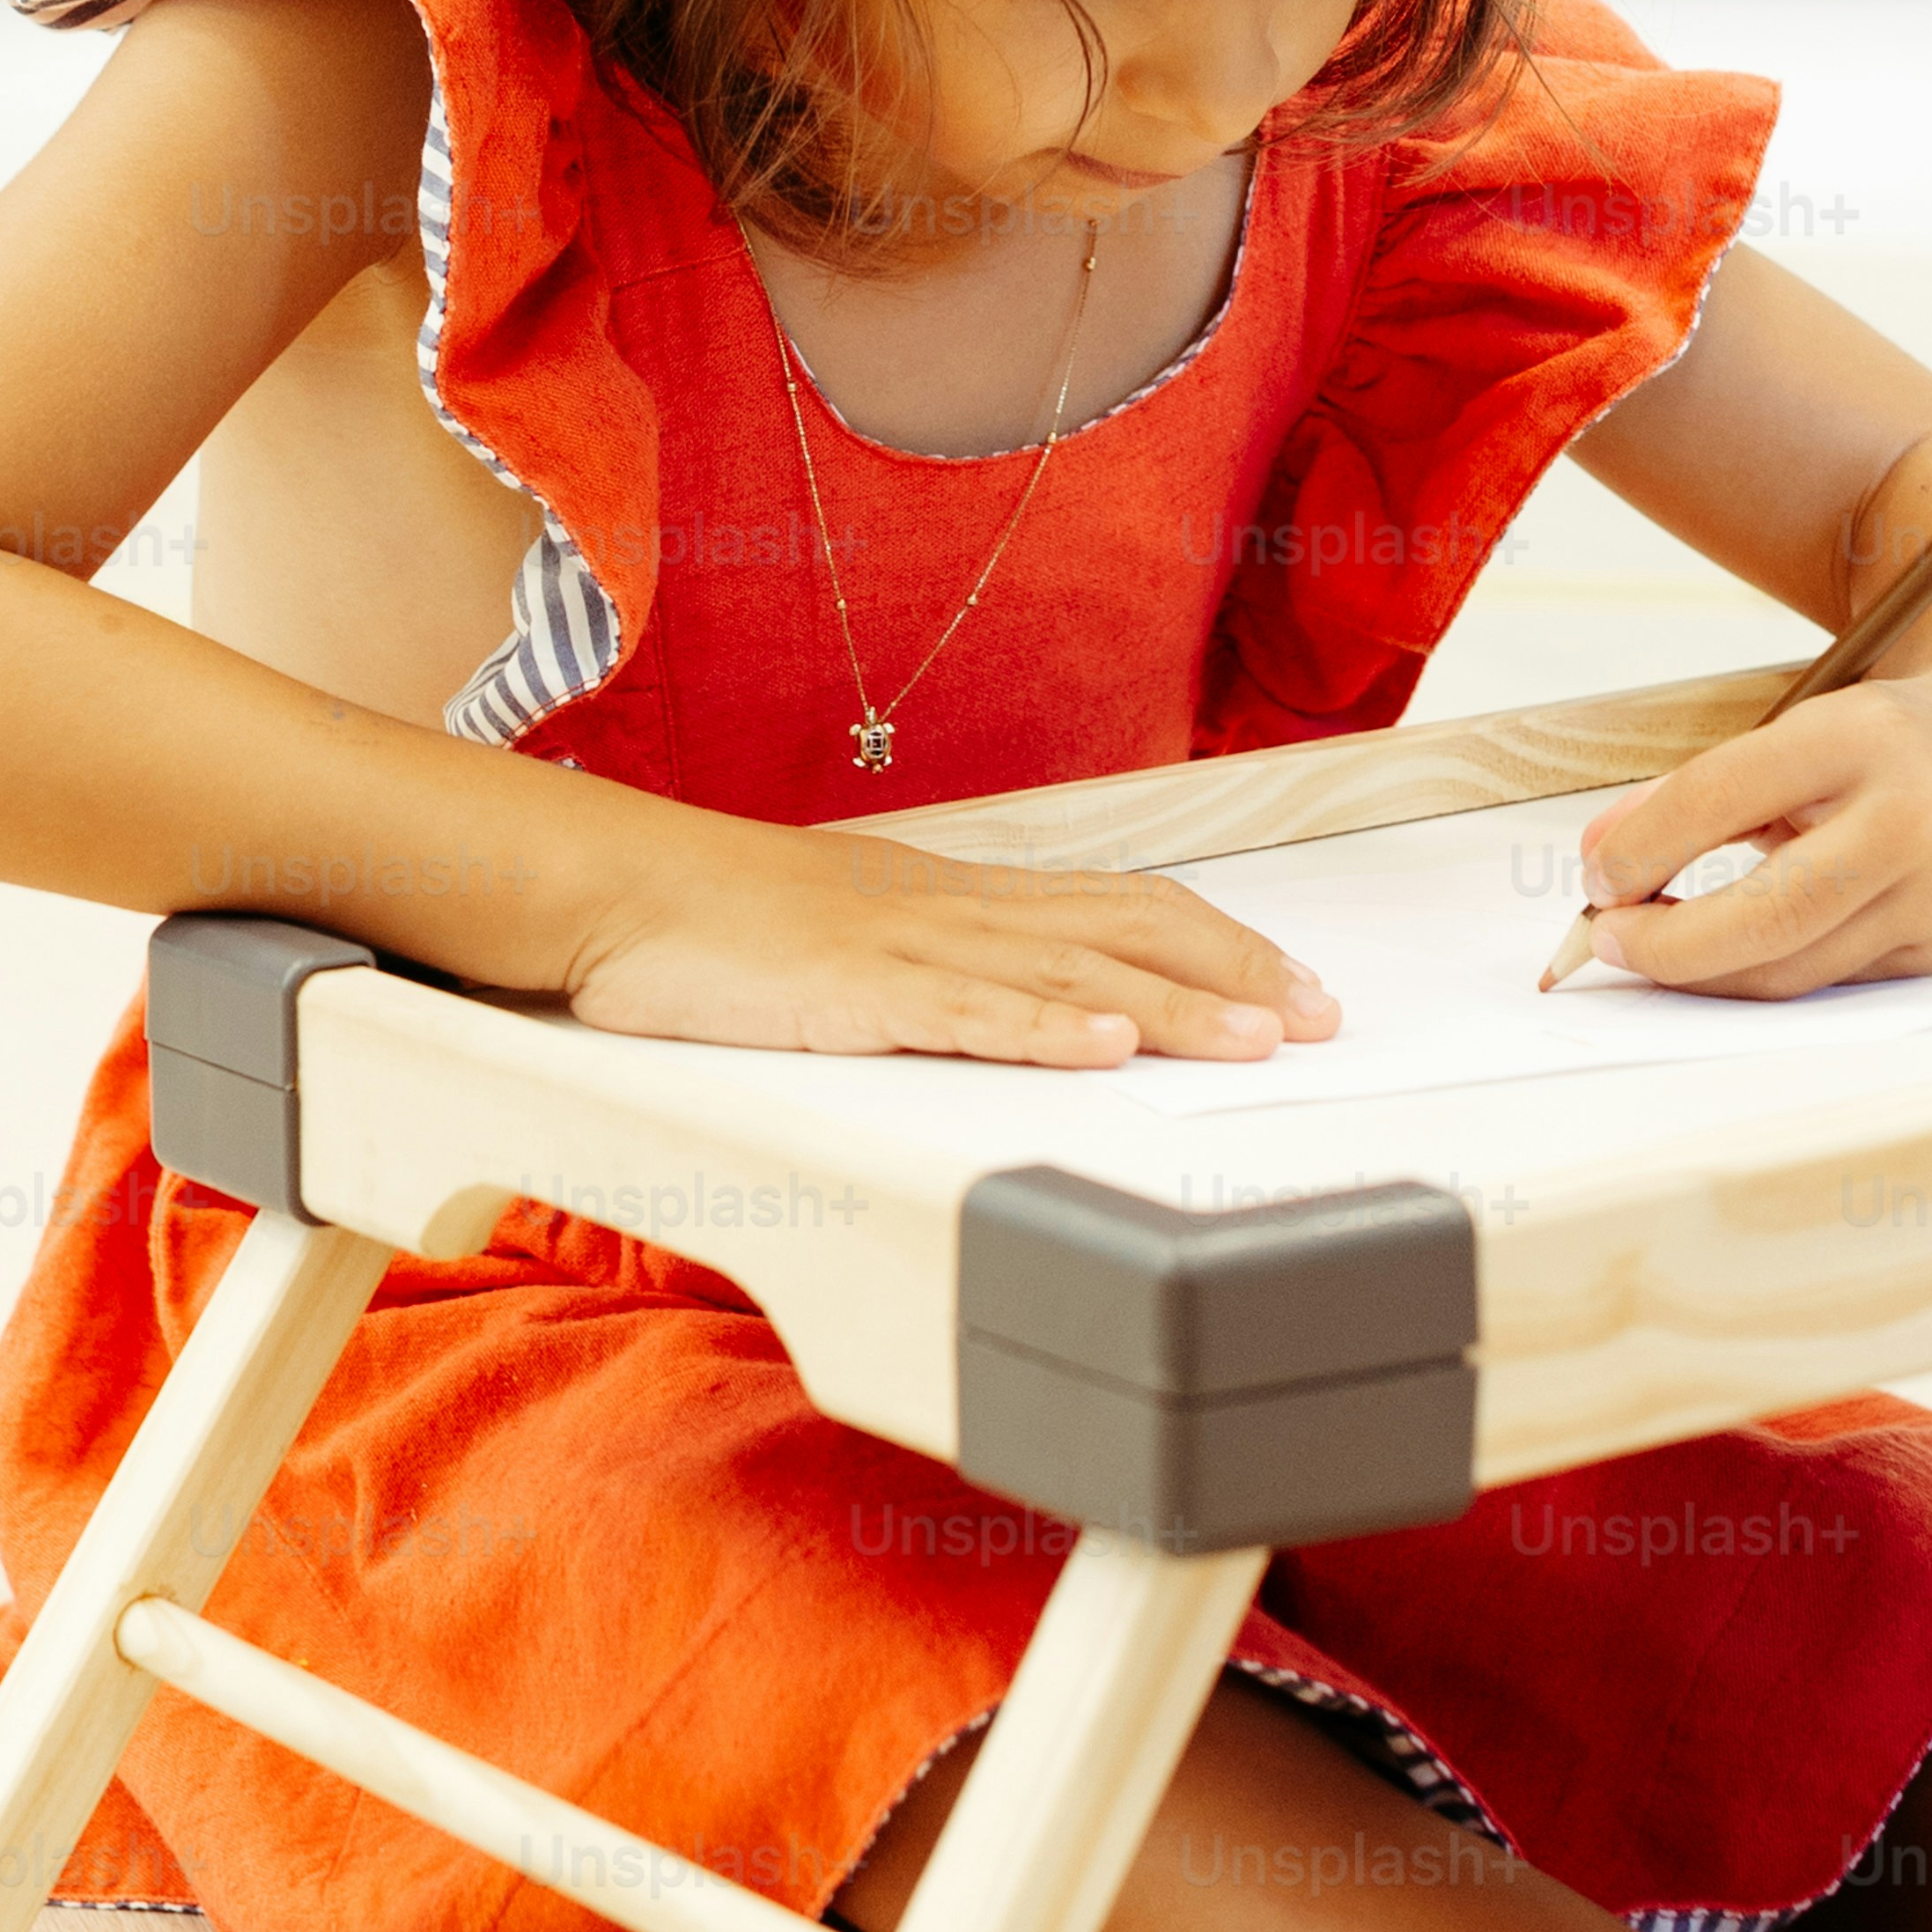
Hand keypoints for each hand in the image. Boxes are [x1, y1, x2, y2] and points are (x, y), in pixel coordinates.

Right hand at [564, 809, 1341, 1066]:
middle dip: (1232, 970)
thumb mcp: (851, 938)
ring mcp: (907, 947)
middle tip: (1318, 1017)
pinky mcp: (852, 992)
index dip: (1217, 940)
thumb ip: (935, 967)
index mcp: (959, 897)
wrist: (613, 887)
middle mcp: (954, 909)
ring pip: (1067, 969)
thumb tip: (1011, 1002)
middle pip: (1124, 925)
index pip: (1120, 903)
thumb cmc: (718, 923)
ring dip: (1171, 1005)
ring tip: (1256, 1039)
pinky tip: (1102, 1044)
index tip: (1293, 983)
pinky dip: (1041, 1027)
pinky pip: (963, 1011)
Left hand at [1573, 676, 1931, 998]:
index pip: (1722, 796)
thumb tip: (1599, 854)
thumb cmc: (1891, 744)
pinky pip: (1831, 981)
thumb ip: (1692, 792)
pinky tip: (1724, 960)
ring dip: (1705, 973)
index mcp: (1860, 737)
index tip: (1596, 875)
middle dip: (1669, 943)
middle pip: (1768, 911)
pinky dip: (1763, 976)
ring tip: (1652, 951)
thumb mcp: (1796, 735)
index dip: (1642, 847)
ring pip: (1796, 967)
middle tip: (1608, 939)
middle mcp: (1914, 817)